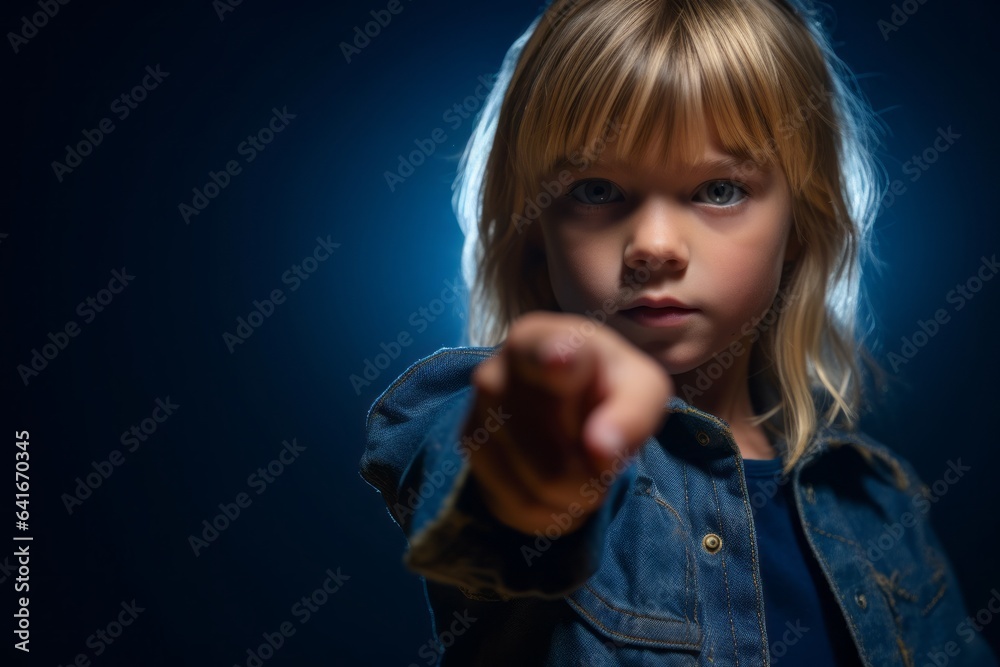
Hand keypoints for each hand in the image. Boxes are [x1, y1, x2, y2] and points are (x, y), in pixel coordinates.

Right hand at [462, 311, 672, 535]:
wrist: (569, 402)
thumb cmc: (608, 386)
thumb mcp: (640, 389)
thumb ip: (632, 413)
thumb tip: (600, 449)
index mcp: (536, 339)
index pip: (540, 356)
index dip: (555, 364)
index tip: (563, 359)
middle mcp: (493, 374)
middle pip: (551, 455)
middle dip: (591, 473)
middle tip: (604, 456)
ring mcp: (476, 418)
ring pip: (536, 487)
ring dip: (575, 495)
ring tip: (586, 471)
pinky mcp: (471, 458)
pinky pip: (518, 506)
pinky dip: (552, 510)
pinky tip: (561, 487)